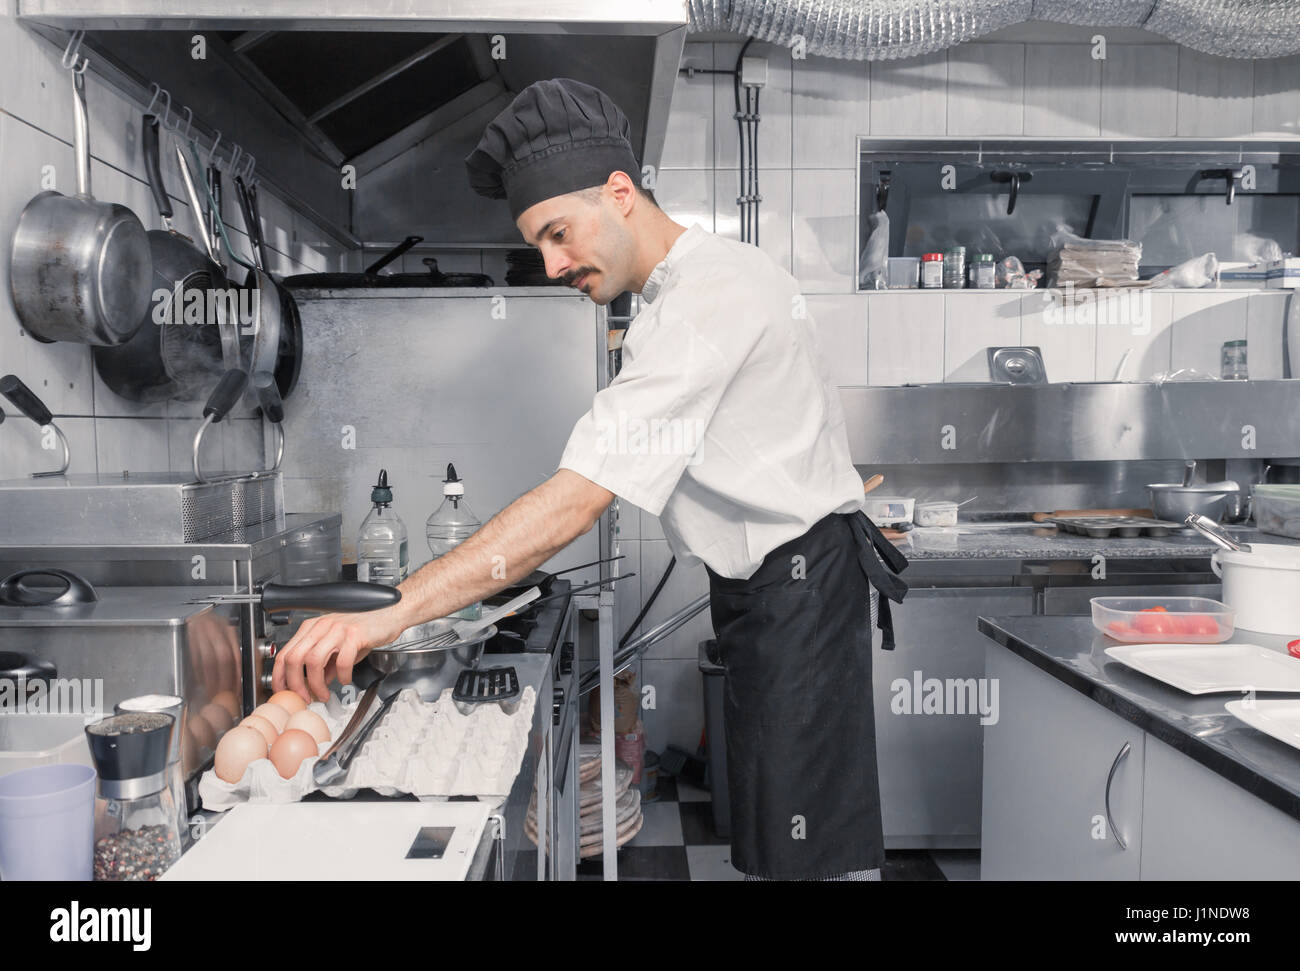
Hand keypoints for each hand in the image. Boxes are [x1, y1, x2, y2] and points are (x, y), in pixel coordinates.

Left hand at [272, 607, 403, 702]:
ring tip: (324, 694)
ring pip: (313, 661)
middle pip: (294, 658)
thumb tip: (315, 683)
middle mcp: (321, 626)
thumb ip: (325, 664)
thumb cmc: (365, 627)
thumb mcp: (339, 645)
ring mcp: (336, 629)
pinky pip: (341, 661)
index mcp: (312, 628)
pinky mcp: (354, 635)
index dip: (280, 676)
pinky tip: (345, 679)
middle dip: (296, 684)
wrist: (390, 613)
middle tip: (305, 697)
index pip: (285, 653)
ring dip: (316, 684)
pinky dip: (341, 675)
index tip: (284, 691)